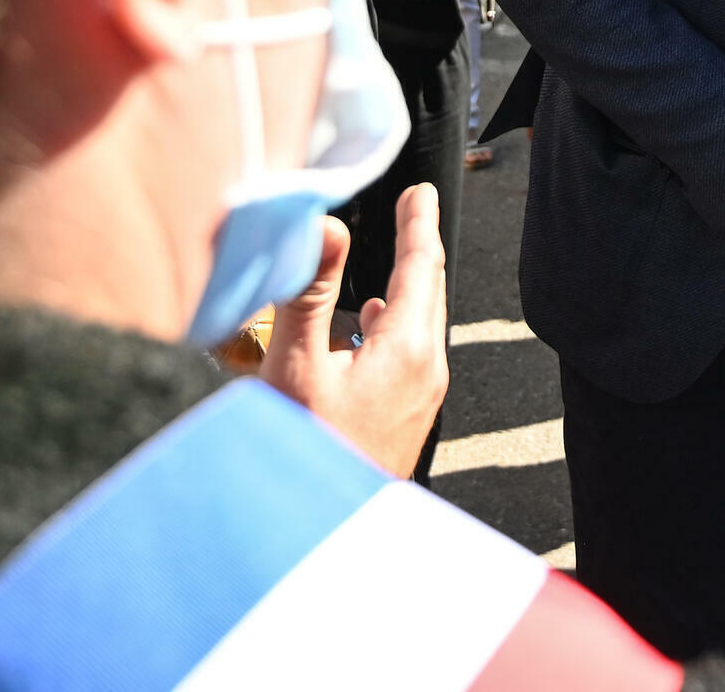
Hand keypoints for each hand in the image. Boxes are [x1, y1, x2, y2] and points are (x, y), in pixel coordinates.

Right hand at [262, 185, 448, 476]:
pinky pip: (408, 352)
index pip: (422, 266)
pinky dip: (396, 321)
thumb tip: (322, 225)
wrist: (313, 534)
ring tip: (400, 255)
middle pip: (429, 292)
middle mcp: (425, 370)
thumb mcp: (296, 366)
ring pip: (419, 324)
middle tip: (415, 208)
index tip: (421, 191)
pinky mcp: (404, 419)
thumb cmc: (303, 452)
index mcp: (408, 349)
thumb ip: (308, 292)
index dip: (418, 223)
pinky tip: (375, 324)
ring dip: (409, 284)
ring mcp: (419, 398)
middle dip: (419, 246)